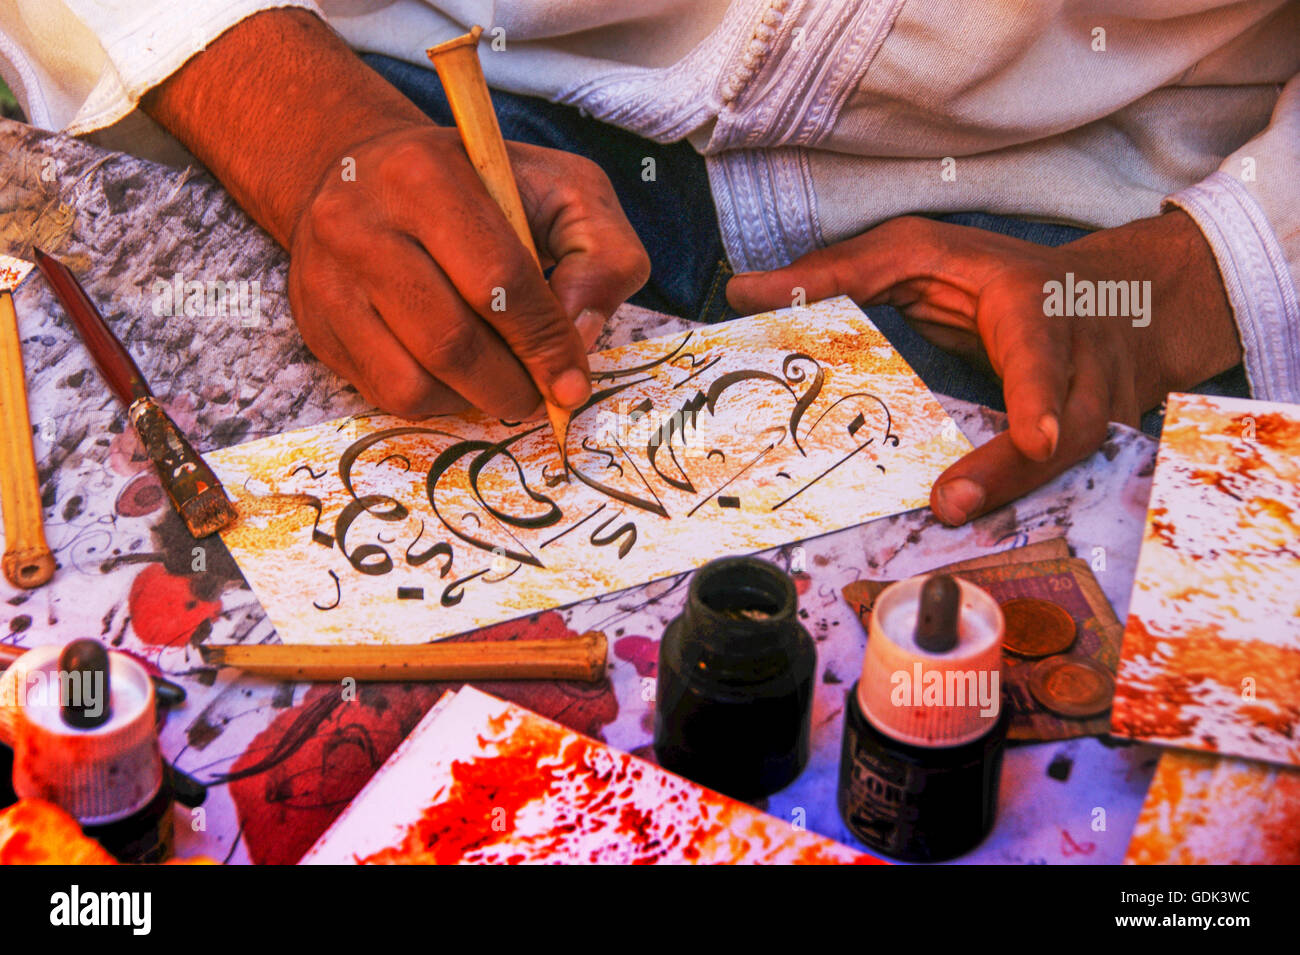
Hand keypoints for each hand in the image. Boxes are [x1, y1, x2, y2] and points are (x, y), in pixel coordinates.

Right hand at [288, 124, 647, 418]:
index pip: (497, 280)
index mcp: (424, 174)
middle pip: (451, 341)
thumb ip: (602, 252)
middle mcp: (359, 223)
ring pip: (414, 381)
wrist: (368, 176)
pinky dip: (438, 401)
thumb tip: (581, 333)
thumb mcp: (564, 190)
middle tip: (544, 394)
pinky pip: (386, 393)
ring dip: (476, 400)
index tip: (573, 380)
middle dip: (513, 384)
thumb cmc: (484, 187)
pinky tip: (460, 376)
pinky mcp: (316, 325)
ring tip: (505, 382)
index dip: (545, 342)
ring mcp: (327, 279)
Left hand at [727, 211, 1241, 524]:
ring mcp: (1094, 410)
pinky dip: (1010, 497)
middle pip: (1064, 424)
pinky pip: (1054, 480)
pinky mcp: (1087, 445)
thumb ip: (842, 271)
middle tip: (953, 505)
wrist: (1124, 300)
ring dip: (1008, 492)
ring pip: (1066, 461)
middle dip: (1011, 468)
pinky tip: (967, 515)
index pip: (1041, 353)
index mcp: (1037, 309)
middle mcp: (1077, 365)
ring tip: (951, 514)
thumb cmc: (1001, 274)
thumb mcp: (925, 252)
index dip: (1040, 399)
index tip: (1037, 440)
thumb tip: (745, 292)